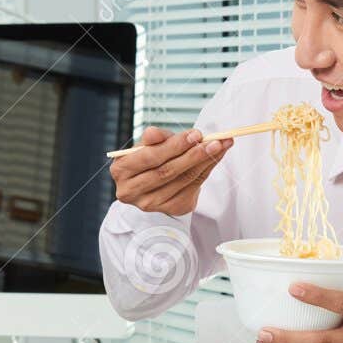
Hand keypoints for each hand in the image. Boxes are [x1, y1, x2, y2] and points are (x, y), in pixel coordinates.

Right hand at [109, 125, 231, 216]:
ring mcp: (151, 204)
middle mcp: (132, 191)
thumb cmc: (149, 157)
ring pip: (183, 180)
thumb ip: (154, 138)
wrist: (153, 180)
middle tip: (214, 141)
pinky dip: (207, 171)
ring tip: (221, 145)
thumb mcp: (148, 144)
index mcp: (121, 171)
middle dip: (193, 155)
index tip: (196, 134)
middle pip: (167, 172)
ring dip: (206, 161)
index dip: (174, 146)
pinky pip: (193, 188)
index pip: (150, 157)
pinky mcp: (170, 209)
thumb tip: (154, 133)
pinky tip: (216, 157)